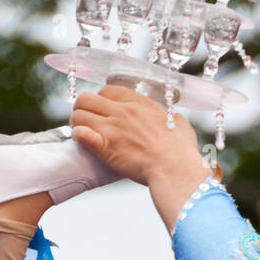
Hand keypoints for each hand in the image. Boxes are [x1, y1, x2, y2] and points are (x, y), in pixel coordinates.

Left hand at [71, 85, 210, 229]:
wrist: (174, 169)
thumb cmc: (181, 150)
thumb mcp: (179, 124)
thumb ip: (170, 117)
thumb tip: (172, 119)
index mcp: (139, 103)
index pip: (107, 90)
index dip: (101, 99)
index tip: (103, 110)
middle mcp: (122, 111)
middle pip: (87, 98)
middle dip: (83, 109)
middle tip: (87, 121)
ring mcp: (112, 128)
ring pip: (78, 115)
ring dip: (77, 124)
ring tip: (82, 132)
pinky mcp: (104, 147)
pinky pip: (79, 134)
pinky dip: (77, 137)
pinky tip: (82, 142)